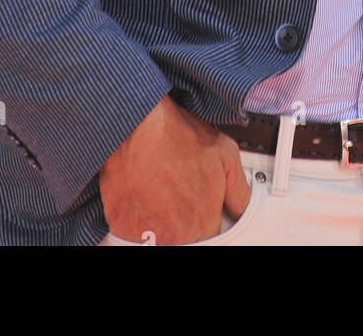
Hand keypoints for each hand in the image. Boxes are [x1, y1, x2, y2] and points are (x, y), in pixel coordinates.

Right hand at [98, 94, 251, 244]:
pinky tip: (141, 194)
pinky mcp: (120, 225)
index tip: (199, 205)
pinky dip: (136, 218)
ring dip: (159, 221)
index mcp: (203, 222)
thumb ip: (240, 191)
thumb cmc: (177, 135)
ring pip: (158, 238)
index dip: (206, 217)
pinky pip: (132, 232)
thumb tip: (242, 207)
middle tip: (177, 193)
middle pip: (185, 240)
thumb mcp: (226, 154)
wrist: (140, 123)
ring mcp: (145, 233)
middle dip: (183, 219)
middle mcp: (175, 234)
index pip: (211, 237)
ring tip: (158, 191)